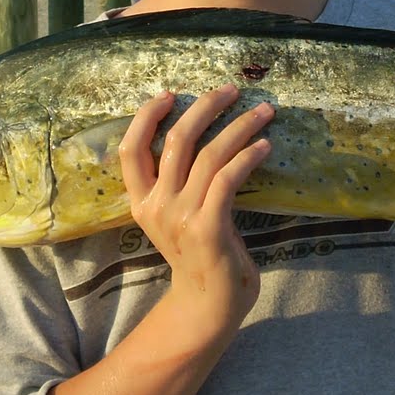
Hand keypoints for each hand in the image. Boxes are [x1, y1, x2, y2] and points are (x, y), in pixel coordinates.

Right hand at [119, 84, 272, 337]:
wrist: (210, 305)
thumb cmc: (198, 255)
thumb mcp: (174, 218)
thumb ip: (176, 184)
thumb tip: (202, 135)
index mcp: (141, 202)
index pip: (129, 150)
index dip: (146, 117)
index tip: (171, 94)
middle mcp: (156, 206)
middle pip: (175, 140)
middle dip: (205, 107)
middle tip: (231, 89)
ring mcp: (181, 218)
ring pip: (209, 155)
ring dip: (240, 126)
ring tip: (263, 112)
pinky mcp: (209, 228)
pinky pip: (228, 179)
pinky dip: (248, 156)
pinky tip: (265, 146)